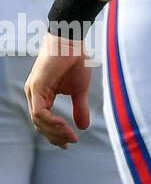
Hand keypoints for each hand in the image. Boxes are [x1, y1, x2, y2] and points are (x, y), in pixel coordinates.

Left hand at [25, 32, 93, 147]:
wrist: (72, 40)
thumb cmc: (75, 61)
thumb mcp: (79, 90)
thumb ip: (79, 108)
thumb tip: (83, 127)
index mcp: (42, 95)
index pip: (44, 121)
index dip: (55, 135)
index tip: (68, 143)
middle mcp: (34, 95)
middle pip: (39, 125)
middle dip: (55, 137)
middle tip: (70, 143)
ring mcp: (33, 91)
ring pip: (38, 122)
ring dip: (55, 132)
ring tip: (70, 136)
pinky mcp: (36, 88)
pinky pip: (40, 113)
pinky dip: (52, 122)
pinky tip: (65, 125)